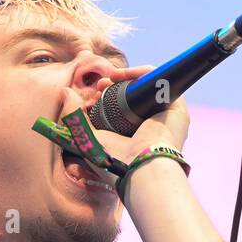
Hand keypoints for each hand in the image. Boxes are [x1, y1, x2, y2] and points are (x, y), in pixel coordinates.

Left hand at [59, 64, 189, 187]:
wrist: (139, 169)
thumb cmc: (113, 161)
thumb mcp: (86, 136)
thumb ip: (74, 115)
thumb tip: (64, 91)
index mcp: (133, 134)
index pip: (121, 105)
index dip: (108, 93)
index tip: (96, 90)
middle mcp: (150, 125)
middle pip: (135, 93)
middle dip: (117, 83)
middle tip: (102, 83)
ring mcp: (165, 116)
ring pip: (148, 85)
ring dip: (129, 76)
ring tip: (113, 76)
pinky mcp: (177, 109)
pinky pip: (163, 81)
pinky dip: (146, 73)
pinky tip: (127, 75)